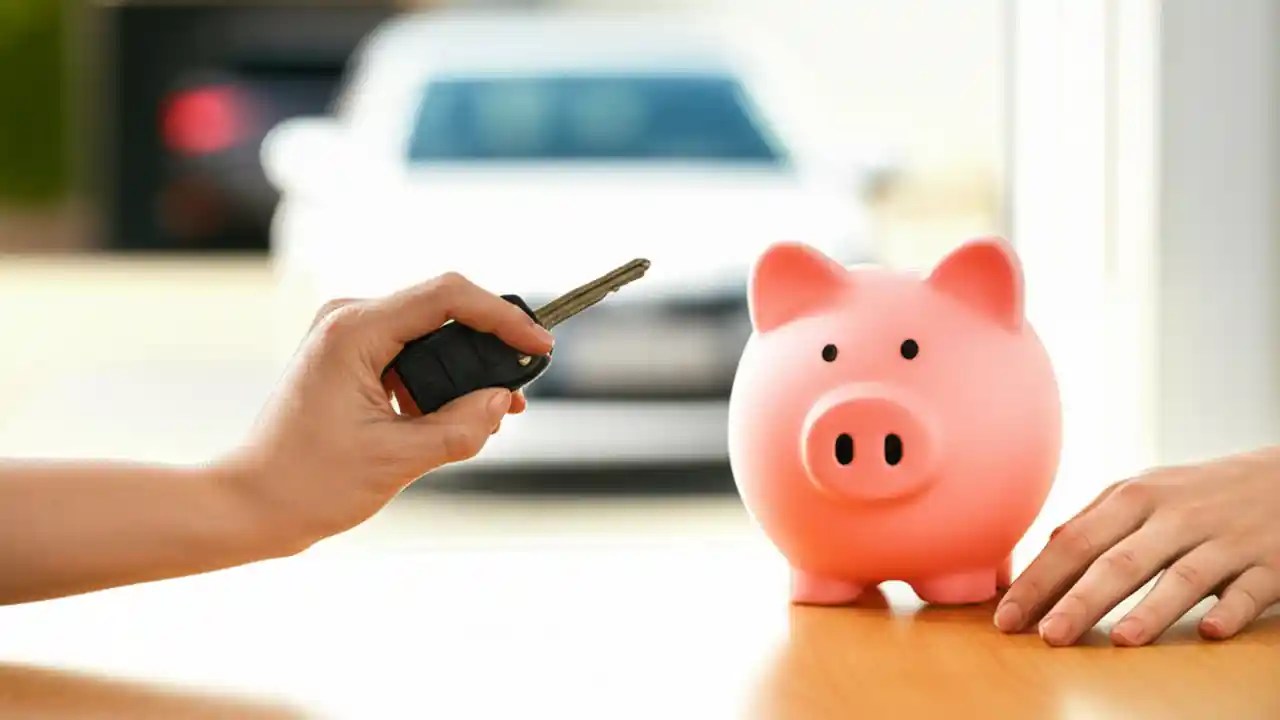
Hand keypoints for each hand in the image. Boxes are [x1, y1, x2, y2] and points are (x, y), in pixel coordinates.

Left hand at [219, 272, 554, 548]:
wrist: (253, 503)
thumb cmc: (309, 482)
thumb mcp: (397, 458)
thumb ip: (460, 427)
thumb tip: (503, 401)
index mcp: (354, 331)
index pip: (448, 297)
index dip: (503, 316)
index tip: (539, 344)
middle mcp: (348, 320)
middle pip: (443, 308)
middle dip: (489, 343)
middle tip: (523, 384)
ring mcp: (346, 336)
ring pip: (431, 331)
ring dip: (467, 365)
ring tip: (495, 409)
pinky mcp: (350, 357)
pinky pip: (411, 351)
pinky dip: (442, 377)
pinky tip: (462, 413)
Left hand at [994, 446, 1279, 645]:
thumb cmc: (1196, 493)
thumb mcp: (1142, 493)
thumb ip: (1092, 521)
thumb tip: (1042, 553)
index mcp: (1134, 498)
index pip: (1075, 543)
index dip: (1039, 581)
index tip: (1008, 618)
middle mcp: (1175, 517)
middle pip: (1120, 562)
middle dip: (1080, 600)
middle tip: (1048, 635)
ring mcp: (1224, 541)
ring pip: (1183, 577)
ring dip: (1152, 609)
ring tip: (1121, 639)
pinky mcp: (1271, 564)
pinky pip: (1249, 591)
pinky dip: (1231, 609)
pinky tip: (1209, 630)